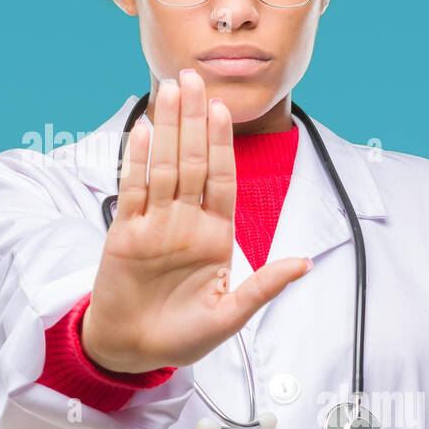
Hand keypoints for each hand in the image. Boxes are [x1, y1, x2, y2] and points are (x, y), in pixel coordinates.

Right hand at [82, 69, 312, 372]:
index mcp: (215, 235)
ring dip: (167, 128)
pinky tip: (143, 130)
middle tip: (192, 77)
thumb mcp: (231, 316)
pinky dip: (137, 160)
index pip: (221, 178)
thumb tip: (304, 264)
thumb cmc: (183, 335)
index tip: (222, 108)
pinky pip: (133, 190)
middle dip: (193, 119)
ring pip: (163, 166)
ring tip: (167, 89)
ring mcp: (154, 224)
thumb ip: (263, 287)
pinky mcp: (125, 233)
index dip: (222, 143)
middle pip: (192, 160)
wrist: (135, 351)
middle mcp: (185, 221)